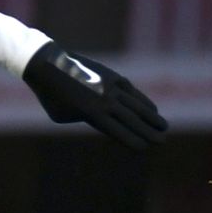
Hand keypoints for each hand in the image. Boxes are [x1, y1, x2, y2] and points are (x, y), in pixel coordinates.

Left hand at [21, 42, 167, 150]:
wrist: (48, 65)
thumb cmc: (51, 96)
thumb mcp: (63, 116)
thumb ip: (86, 120)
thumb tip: (107, 122)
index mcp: (91, 113)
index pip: (118, 131)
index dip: (132, 140)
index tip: (145, 147)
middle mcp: (105, 100)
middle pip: (132, 120)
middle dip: (148, 132)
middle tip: (162, 141)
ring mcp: (111, 86)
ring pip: (136, 105)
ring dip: (152, 117)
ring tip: (163, 127)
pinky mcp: (112, 76)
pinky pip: (132, 92)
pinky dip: (143, 101)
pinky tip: (152, 109)